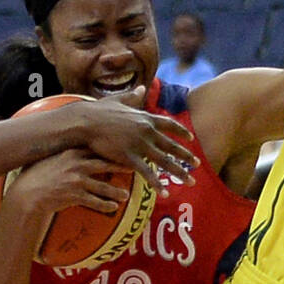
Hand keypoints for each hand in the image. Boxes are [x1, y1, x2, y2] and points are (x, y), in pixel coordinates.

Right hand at [5, 148, 132, 222]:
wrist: (26, 194)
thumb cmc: (35, 176)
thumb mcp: (49, 158)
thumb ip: (63, 152)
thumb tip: (72, 149)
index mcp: (71, 152)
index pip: (96, 147)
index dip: (111, 148)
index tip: (124, 147)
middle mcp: (76, 164)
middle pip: (104, 163)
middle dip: (121, 165)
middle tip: (134, 167)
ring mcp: (76, 180)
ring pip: (103, 185)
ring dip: (116, 191)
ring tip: (126, 195)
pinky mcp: (75, 195)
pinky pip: (95, 201)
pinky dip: (105, 205)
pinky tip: (113, 208)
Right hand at [65, 90, 196, 191]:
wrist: (85, 121)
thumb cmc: (97, 111)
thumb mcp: (118, 101)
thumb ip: (132, 97)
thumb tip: (141, 89)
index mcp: (145, 117)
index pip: (169, 124)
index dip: (181, 132)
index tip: (191, 139)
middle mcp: (147, 131)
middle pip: (172, 146)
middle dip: (186, 156)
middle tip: (198, 165)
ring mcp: (140, 144)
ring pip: (165, 161)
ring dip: (179, 172)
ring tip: (191, 181)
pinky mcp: (129, 157)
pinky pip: (147, 173)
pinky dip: (157, 184)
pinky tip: (165, 193)